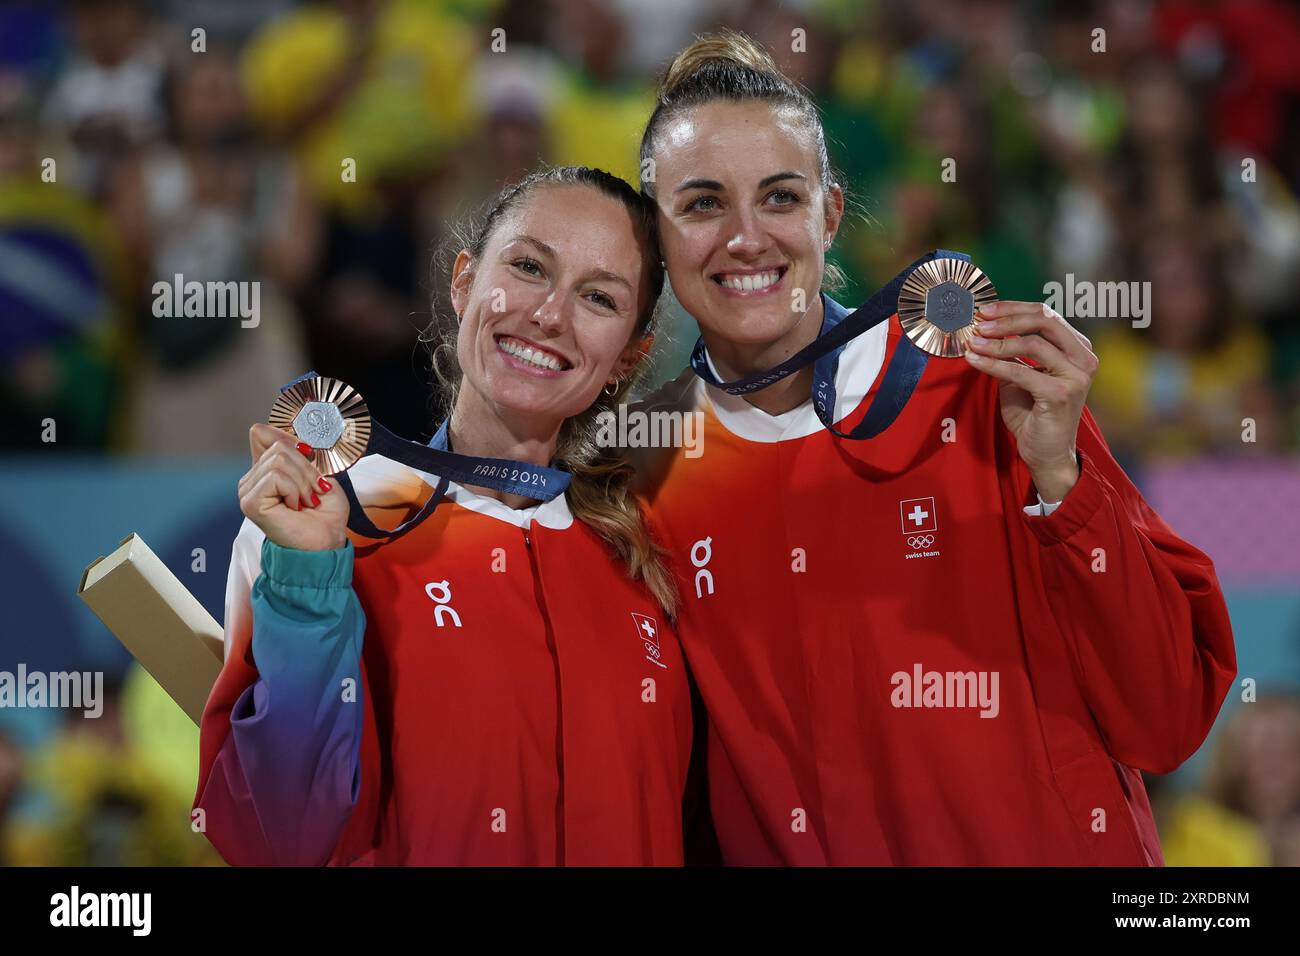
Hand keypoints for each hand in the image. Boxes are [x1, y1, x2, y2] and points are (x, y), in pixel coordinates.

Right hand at [239, 423, 349, 550]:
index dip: (289, 440)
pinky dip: (295, 490)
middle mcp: (252, 479)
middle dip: (306, 468)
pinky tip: (296, 506)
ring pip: (279, 460)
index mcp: (265, 470)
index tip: (310, 457)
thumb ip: (301, 452)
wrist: (327, 541)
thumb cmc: (325, 513)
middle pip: (278, 446)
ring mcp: (248, 490)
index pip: (262, 433)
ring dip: (303, 482)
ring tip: (306, 501)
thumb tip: (295, 439)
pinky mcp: (250, 501)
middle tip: (314, 491)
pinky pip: (276, 477)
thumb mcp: (319, 472)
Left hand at [964, 301, 1097, 501]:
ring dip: (997, 341)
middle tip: (979, 322)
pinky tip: (974, 360)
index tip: (985, 310)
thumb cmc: (1034, 415)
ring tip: (973, 343)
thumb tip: (985, 329)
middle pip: (1044, 320)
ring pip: (1032, 343)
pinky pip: (1020, 371)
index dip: (1014, 308)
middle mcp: (1084, 358)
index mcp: (1078, 349)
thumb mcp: (1021, 376)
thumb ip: (1012, 352)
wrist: (1046, 453)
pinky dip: (993, 363)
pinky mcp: (1061, 394)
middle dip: (1007, 318)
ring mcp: (1076, 376)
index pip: (1047, 315)